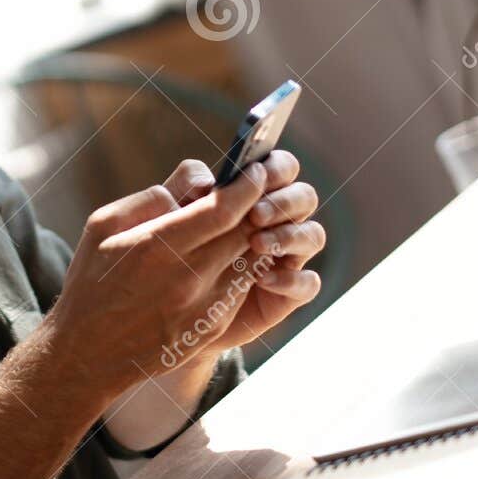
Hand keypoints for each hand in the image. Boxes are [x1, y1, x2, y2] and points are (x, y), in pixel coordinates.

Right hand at [40, 155, 270, 400]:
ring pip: (251, 260)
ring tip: (242, 224)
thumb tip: (195, 186)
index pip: (224, 210)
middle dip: (257, 208)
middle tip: (258, 192)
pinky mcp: (213, 328)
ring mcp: (205, 307)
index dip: (248, 186)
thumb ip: (150, 198)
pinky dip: (242, 267)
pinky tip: (227, 258)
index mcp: (159, 246)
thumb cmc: (92, 284)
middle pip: (246, 232)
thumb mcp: (103, 227)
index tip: (256, 171)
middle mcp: (189, 278)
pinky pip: (242, 288)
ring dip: (253, 238)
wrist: (88, 354)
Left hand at [181, 149, 324, 354]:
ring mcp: (285, 258)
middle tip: (255, 215)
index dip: (276, 168)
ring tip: (256, 244)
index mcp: (253, 195)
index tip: (255, 175)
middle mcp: (276, 222)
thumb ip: (182, 189)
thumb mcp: (164, 214)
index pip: (280, 169)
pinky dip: (292, 280)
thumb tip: (206, 182)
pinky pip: (309, 284)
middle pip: (305, 197)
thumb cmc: (165, 254)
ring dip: (291, 235)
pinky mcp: (286, 294)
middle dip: (285, 201)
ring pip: (313, 235)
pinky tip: (263, 280)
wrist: (166, 310)